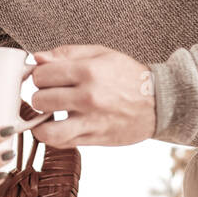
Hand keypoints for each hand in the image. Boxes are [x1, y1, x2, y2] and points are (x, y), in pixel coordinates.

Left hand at [27, 45, 156, 146]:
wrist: (160, 102)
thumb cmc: (129, 76)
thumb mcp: (101, 54)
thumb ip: (67, 53)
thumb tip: (37, 57)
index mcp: (88, 71)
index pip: (41, 75)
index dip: (39, 75)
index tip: (46, 77)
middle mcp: (88, 97)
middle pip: (39, 100)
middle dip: (40, 96)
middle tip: (49, 95)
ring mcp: (91, 121)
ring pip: (46, 130)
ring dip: (40, 123)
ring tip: (47, 115)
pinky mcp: (94, 139)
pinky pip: (61, 143)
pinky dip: (52, 136)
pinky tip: (57, 126)